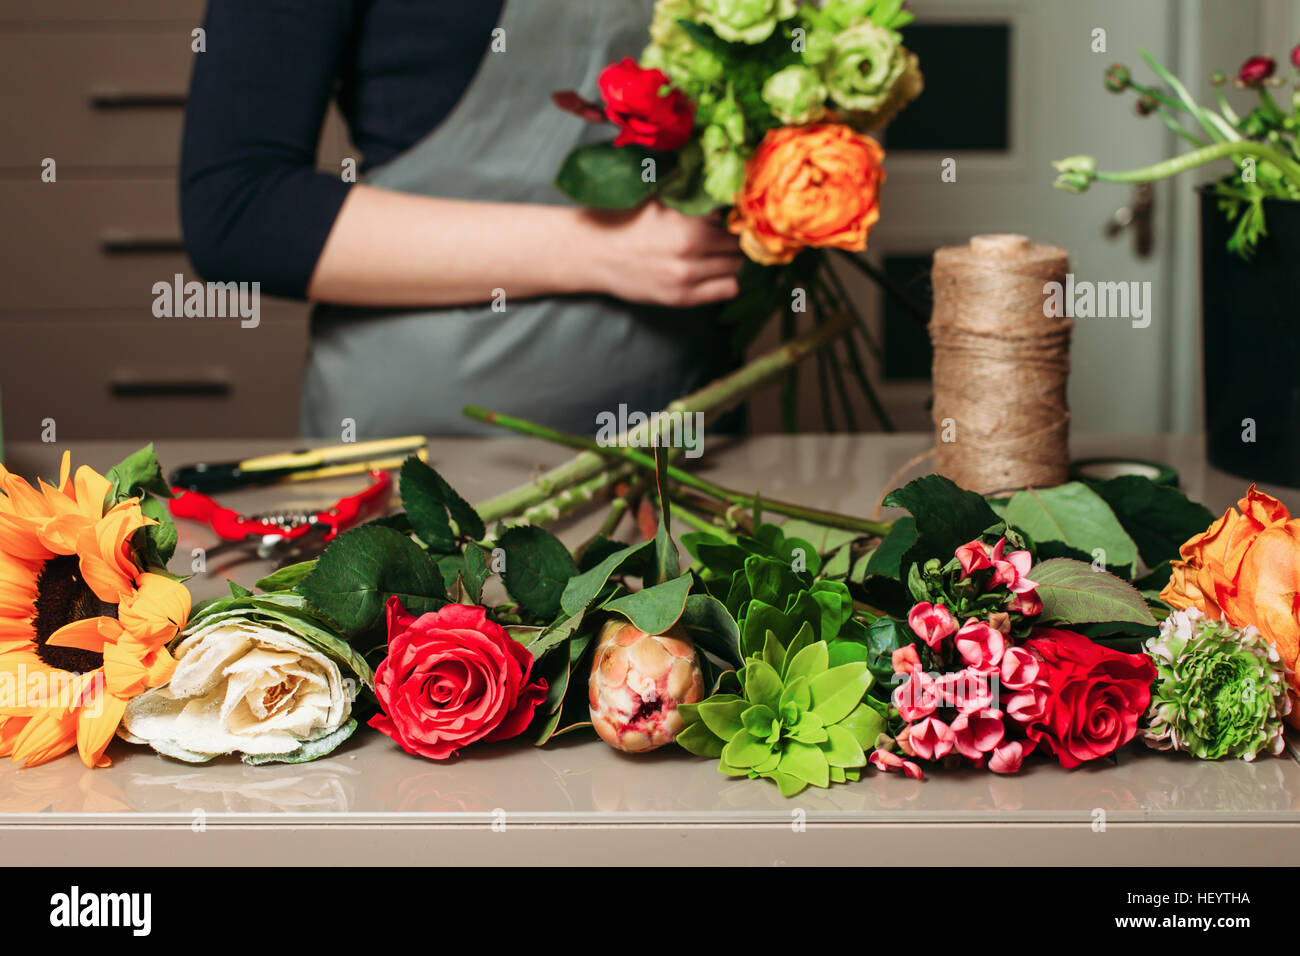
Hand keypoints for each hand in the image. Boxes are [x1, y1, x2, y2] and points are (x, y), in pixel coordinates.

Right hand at [580, 201, 745, 306]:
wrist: (595, 252)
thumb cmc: (626, 221)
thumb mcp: (661, 200)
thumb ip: (694, 201)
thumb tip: (728, 201)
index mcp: (687, 217)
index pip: (733, 217)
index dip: (730, 217)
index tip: (725, 220)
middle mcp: (691, 245)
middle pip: (737, 243)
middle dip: (732, 240)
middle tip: (722, 240)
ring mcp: (687, 274)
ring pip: (736, 266)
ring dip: (730, 260)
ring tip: (716, 257)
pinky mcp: (682, 297)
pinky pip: (727, 289)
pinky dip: (726, 282)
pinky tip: (714, 275)